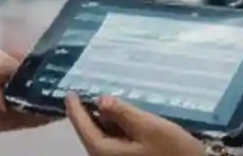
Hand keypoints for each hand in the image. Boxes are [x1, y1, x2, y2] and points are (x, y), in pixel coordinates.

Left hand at [66, 93, 206, 155]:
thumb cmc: (173, 153)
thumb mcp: (149, 127)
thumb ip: (123, 113)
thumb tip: (101, 100)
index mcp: (105, 152)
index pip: (83, 127)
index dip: (75, 109)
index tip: (69, 93)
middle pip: (91, 134)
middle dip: (89, 114)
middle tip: (85, 93)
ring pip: (103, 140)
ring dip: (103, 122)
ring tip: (104, 102)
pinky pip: (115, 145)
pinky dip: (115, 130)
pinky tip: (122, 119)